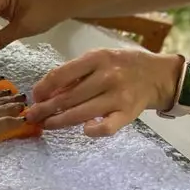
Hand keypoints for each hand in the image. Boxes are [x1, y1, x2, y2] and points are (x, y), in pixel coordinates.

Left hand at [24, 49, 182, 136]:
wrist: (157, 75)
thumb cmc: (121, 66)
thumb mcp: (99, 59)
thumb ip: (75, 73)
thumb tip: (47, 92)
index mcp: (97, 59)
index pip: (61, 75)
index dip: (43, 88)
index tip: (35, 97)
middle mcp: (107, 77)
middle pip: (68, 97)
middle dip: (45, 109)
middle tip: (33, 116)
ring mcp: (118, 97)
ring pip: (81, 113)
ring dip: (59, 122)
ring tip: (47, 125)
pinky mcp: (127, 114)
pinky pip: (107, 127)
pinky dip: (94, 130)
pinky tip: (84, 130)